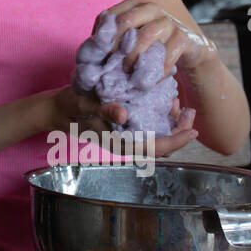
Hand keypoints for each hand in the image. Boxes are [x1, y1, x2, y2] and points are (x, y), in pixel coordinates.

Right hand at [49, 85, 198, 155]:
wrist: (57, 109)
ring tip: (180, 107)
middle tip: (190, 112)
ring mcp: (125, 137)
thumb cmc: (70, 106)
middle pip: (161, 145)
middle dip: (179, 131)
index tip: (193, 129)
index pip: (155, 147)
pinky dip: (161, 119)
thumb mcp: (84, 103)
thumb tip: (123, 113)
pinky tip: (164, 104)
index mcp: (119, 141)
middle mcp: (125, 143)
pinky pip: (149, 130)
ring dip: (171, 125)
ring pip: (157, 138)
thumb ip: (104, 108)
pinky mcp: (124, 130)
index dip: (177, 140)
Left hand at [100, 0, 217, 77]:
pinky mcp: (182, 37)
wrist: (185, 47)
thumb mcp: (128, 37)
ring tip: (128, 73)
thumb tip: (90, 55)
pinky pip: (165, 54)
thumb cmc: (148, 43)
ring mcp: (168, 20)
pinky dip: (154, 71)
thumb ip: (110, 40)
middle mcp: (150, 8)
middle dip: (116, 47)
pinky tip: (148, 81)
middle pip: (125, 21)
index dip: (102, 38)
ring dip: (133, 58)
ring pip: (146, 35)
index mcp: (133, 4)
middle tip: (113, 66)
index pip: (109, 16)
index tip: (100, 57)